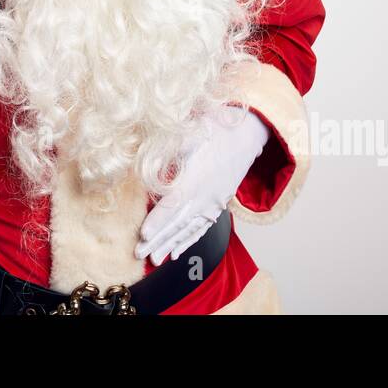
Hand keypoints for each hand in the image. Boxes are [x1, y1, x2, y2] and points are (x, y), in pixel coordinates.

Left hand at [136, 105, 269, 265]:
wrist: (249, 133)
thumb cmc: (217, 126)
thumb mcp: (191, 130)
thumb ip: (170, 149)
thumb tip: (147, 161)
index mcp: (196, 177)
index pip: (174, 204)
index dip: (158, 220)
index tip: (143, 235)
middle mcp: (206, 195)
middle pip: (178, 222)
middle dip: (158, 240)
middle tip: (139, 255)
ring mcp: (213, 202)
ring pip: (189, 229)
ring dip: (170, 245)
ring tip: (154, 260)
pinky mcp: (218, 205)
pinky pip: (201, 227)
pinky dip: (188, 241)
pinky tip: (176, 252)